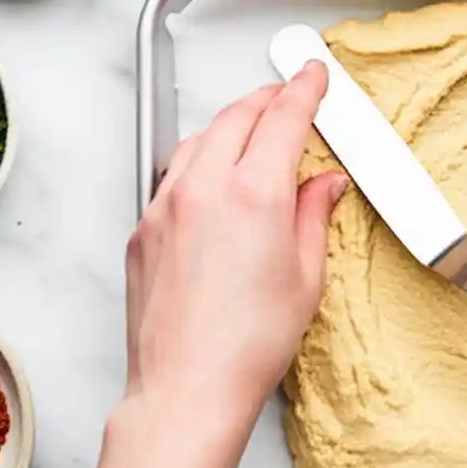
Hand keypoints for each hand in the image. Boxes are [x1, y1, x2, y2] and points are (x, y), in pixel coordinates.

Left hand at [125, 61, 346, 419]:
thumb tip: (323, 187)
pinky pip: (172, 176)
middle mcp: (204, 189)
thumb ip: (314, 217)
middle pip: (237, 116)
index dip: (304, 90)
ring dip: (229, 127)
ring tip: (252, 137)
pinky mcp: (143, 229)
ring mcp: (165, 206)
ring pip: (199, 139)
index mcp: (254, 194)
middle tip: (288, 100)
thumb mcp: (306, 278)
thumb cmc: (246, 347)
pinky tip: (216, 184)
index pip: (283, 117)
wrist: (187, 389)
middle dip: (266, 100)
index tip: (313, 78)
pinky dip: (198, 164)